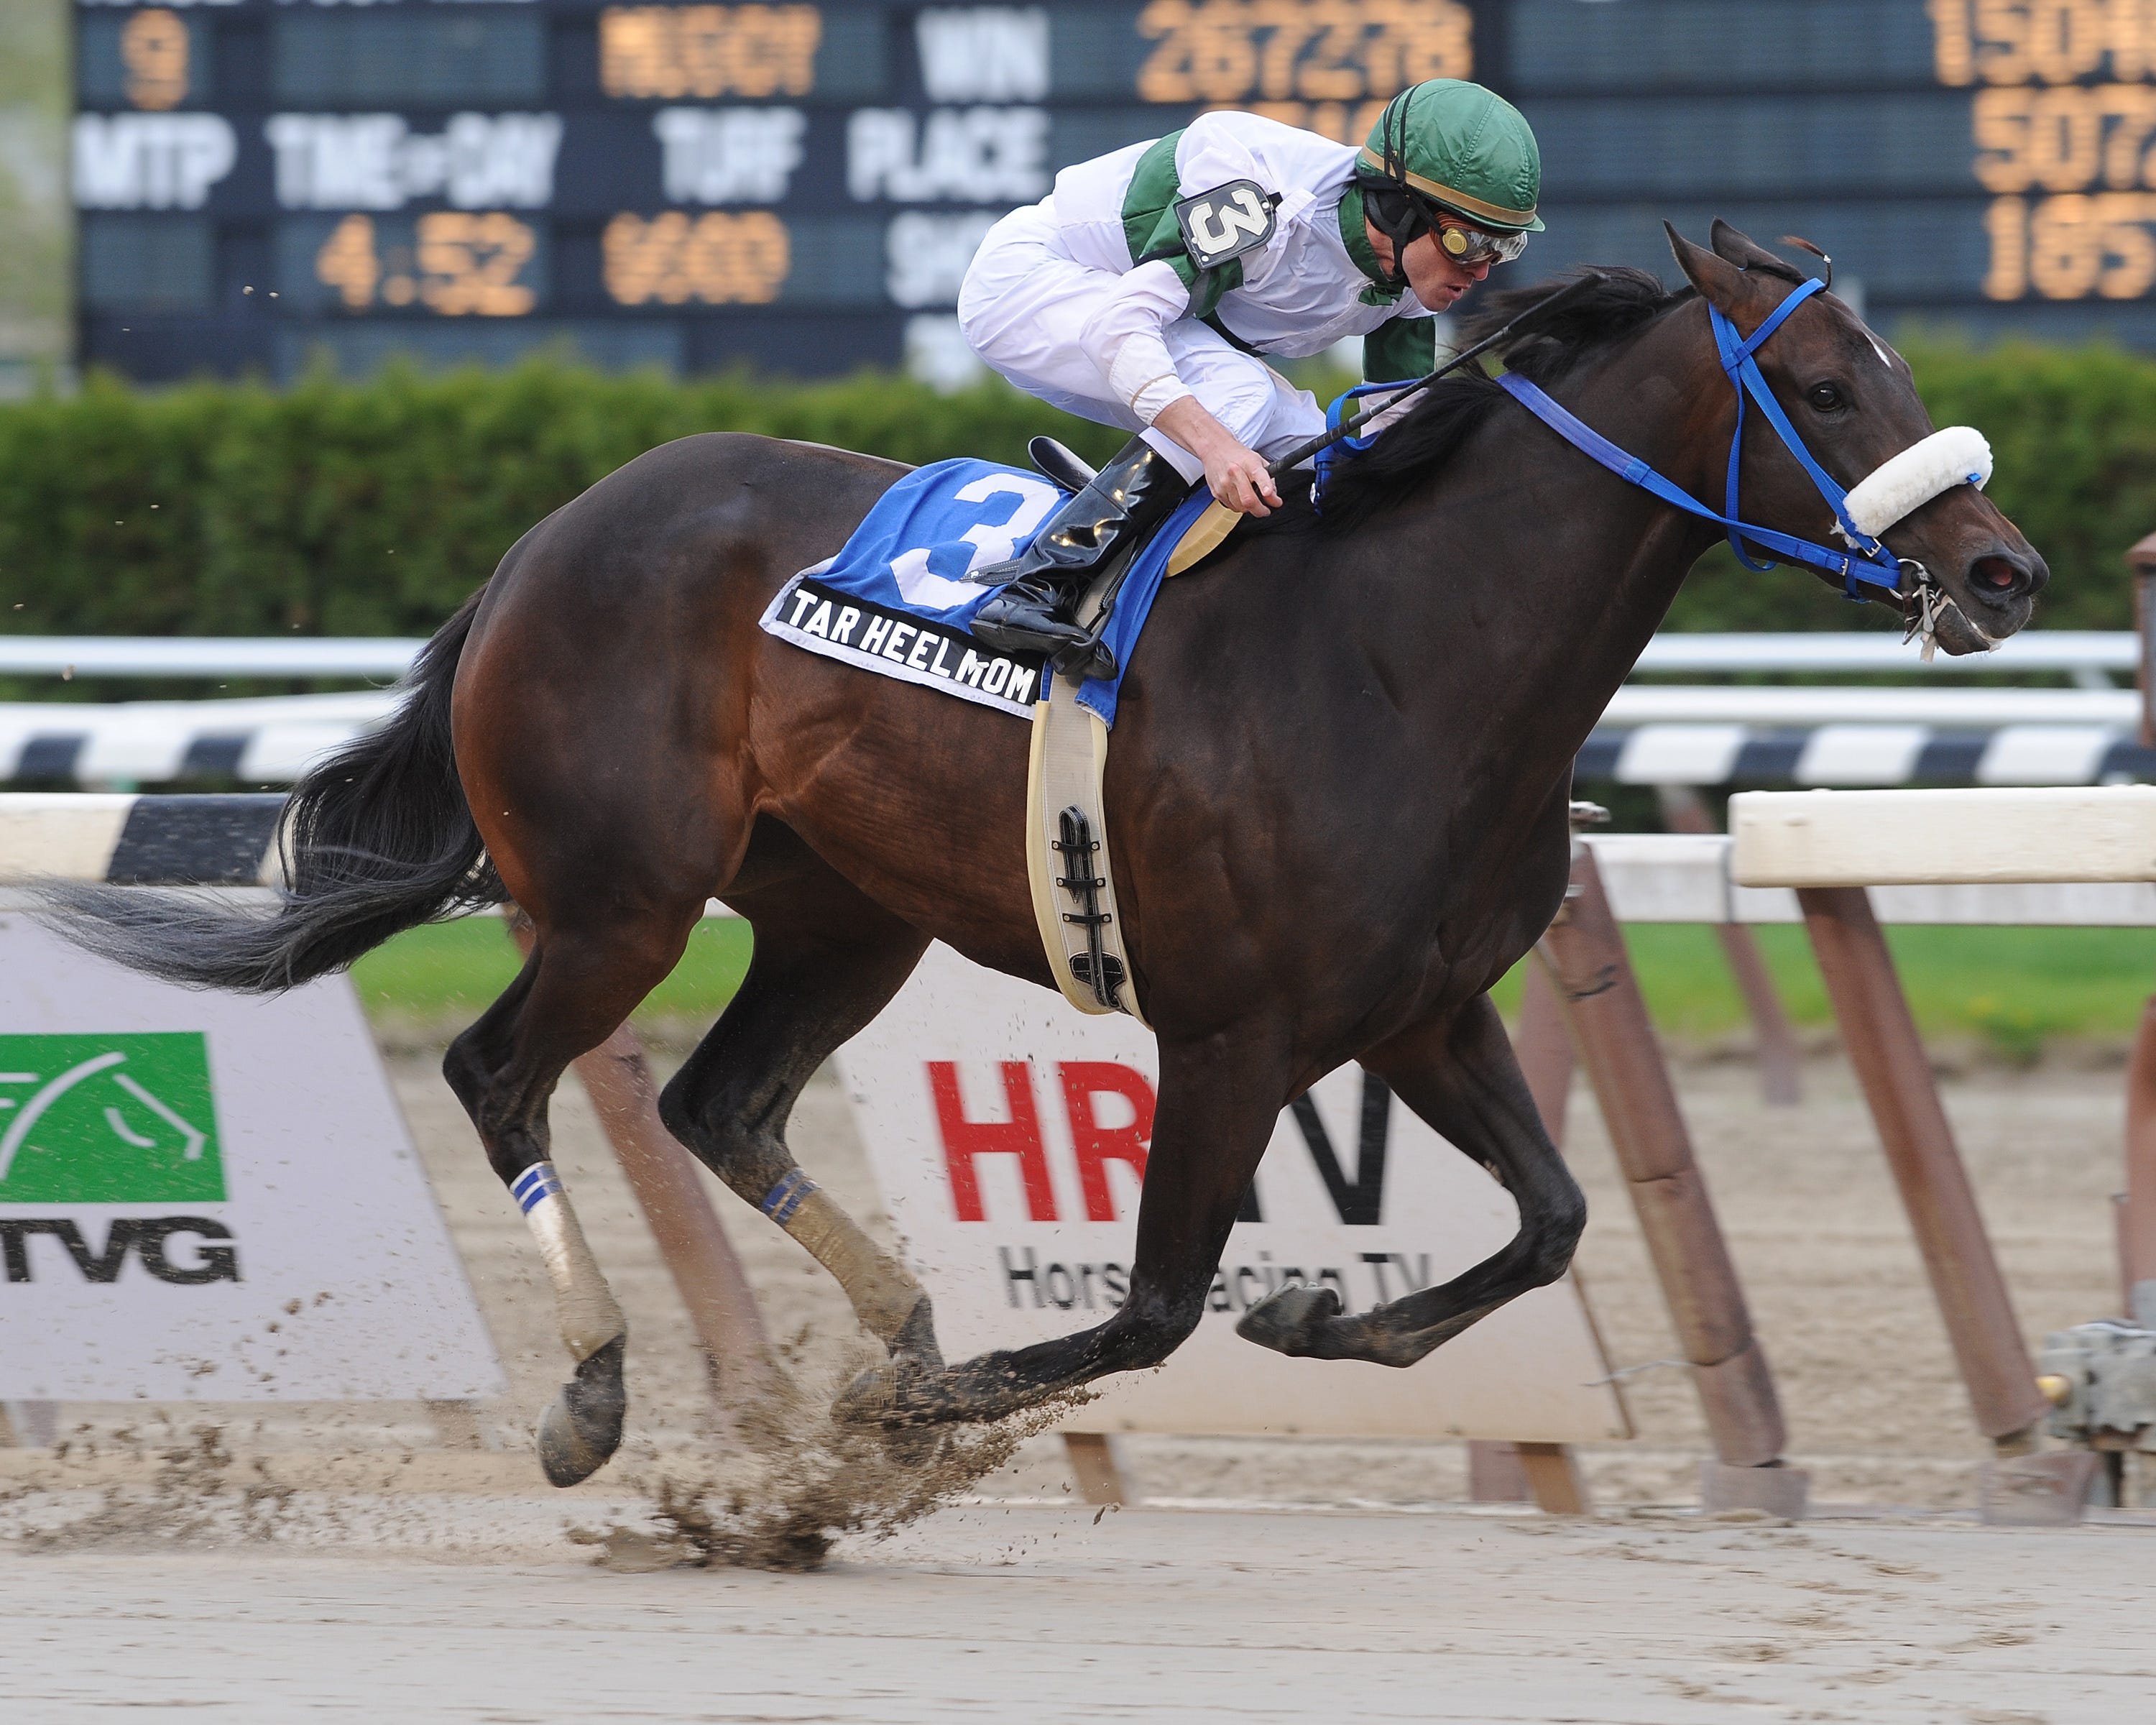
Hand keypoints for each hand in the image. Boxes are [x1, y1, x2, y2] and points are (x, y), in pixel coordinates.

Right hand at [1151, 396, 1283, 517]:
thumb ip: (1267, 478)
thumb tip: (1275, 497)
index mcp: (1247, 462)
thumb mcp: (1256, 459)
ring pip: (1238, 506)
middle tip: (1266, 509)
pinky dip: (1236, 506)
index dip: (1269, 491)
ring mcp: (1222, 482)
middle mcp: (1234, 472)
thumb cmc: (1236, 451)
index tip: (1274, 500)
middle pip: (1247, 500)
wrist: (1211, 444)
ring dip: (1248, 510)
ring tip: (1255, 506)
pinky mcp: (1214, 489)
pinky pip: (1228, 505)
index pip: (1260, 478)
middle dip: (1260, 509)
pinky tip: (1239, 499)